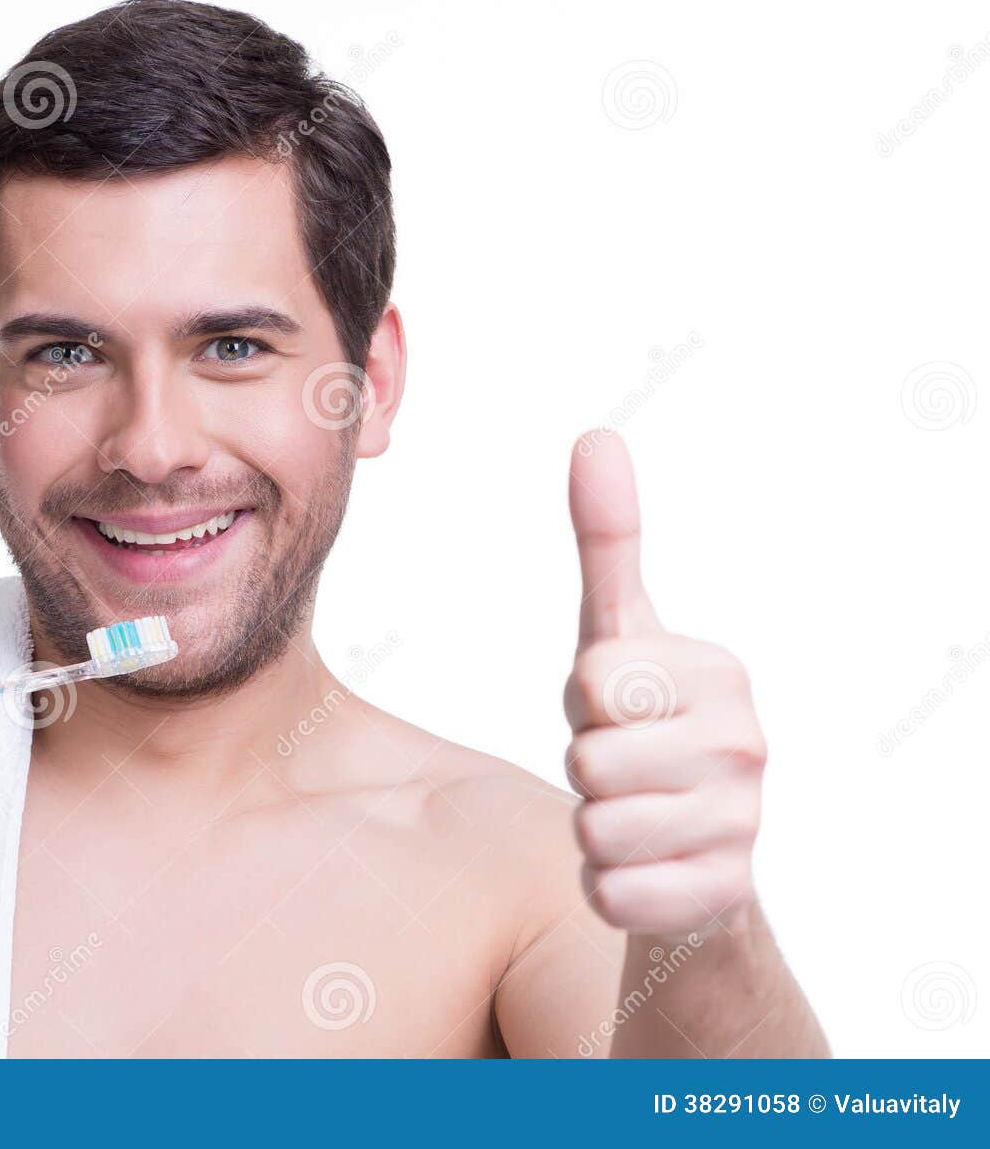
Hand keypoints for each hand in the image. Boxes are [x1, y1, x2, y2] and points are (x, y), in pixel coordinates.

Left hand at [564, 432, 763, 937]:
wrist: (688, 850)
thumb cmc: (642, 726)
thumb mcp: (616, 634)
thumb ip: (607, 540)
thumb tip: (595, 436)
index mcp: (720, 672)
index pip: (595, 681)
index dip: (586, 702)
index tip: (621, 708)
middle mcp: (748, 743)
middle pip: (590, 760)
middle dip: (585, 769)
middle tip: (621, 770)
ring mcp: (744, 823)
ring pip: (596, 828)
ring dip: (593, 829)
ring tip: (633, 815)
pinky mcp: (723, 896)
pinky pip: (614, 892)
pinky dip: (607, 887)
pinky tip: (644, 869)